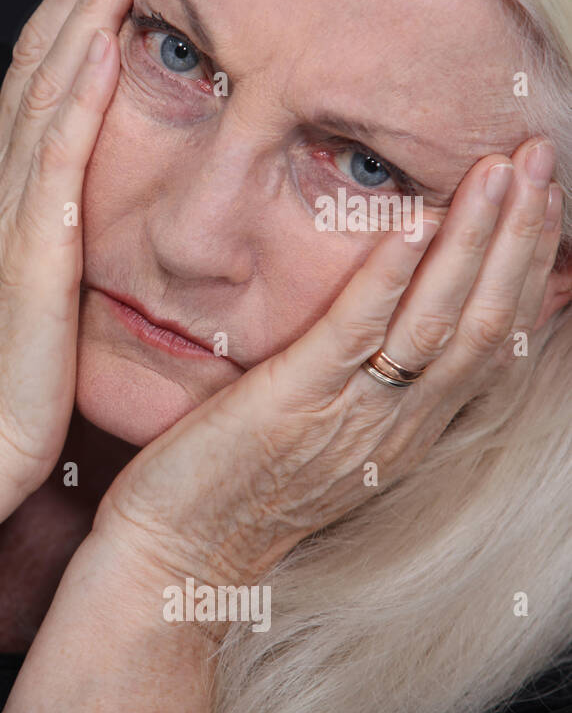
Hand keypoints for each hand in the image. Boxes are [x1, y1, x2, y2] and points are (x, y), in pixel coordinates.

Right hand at [0, 0, 152, 496]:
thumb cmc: (14, 374)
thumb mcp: (38, 284)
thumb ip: (57, 228)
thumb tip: (94, 198)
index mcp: (0, 191)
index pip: (40, 78)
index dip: (77, 10)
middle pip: (40, 56)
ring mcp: (5, 208)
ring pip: (49, 82)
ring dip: (91, 6)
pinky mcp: (27, 244)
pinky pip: (57, 149)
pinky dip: (83, 87)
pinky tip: (112, 36)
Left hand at [93, 138, 563, 597]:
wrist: (176, 560)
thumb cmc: (237, 493)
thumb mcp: (325, 438)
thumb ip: (364, 384)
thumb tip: (390, 321)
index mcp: (408, 427)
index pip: (493, 336)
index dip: (527, 262)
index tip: (544, 195)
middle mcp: (396, 424)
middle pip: (486, 320)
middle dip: (523, 233)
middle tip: (542, 151)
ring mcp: (349, 416)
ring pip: (438, 321)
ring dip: (476, 239)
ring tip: (503, 169)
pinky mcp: (290, 406)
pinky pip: (352, 336)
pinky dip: (386, 279)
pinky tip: (410, 225)